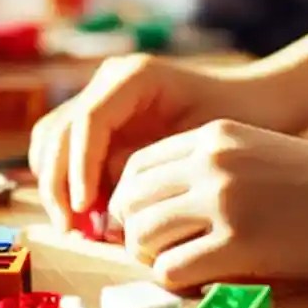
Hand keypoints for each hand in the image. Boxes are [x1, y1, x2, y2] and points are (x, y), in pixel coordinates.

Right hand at [28, 55, 285, 231]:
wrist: (255, 102)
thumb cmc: (237, 119)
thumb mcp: (197, 145)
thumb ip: (150, 169)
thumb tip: (104, 205)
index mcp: (134, 77)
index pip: (89, 121)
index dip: (79, 168)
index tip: (85, 209)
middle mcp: (108, 81)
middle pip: (58, 131)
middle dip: (58, 183)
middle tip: (72, 230)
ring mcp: (101, 98)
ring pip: (52, 142)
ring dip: (56, 186)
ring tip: (77, 228)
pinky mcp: (101, 121)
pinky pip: (67, 151)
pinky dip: (68, 184)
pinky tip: (88, 216)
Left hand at [108, 119, 307, 289]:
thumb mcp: (260, 151)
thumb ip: (213, 169)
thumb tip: (166, 208)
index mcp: (212, 136)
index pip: (136, 167)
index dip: (130, 202)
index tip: (145, 225)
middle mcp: (209, 162)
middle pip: (129, 200)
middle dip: (132, 232)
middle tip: (154, 253)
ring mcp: (222, 201)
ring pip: (141, 234)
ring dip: (150, 258)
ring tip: (178, 266)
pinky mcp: (239, 244)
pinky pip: (171, 270)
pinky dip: (176, 281)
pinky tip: (202, 282)